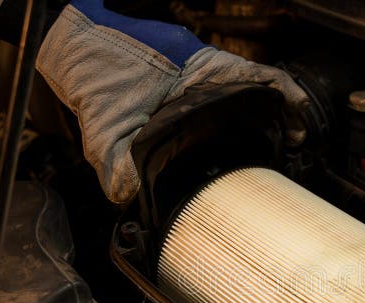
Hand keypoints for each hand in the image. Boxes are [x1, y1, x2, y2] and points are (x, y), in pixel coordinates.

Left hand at [36, 0, 308, 203]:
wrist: (65, 43)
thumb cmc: (89, 61)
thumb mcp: (103, 115)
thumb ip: (113, 158)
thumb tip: (125, 197)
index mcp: (198, 69)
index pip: (259, 77)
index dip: (286, 98)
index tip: (299, 121)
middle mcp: (202, 73)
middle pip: (258, 91)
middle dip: (280, 116)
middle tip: (292, 144)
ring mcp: (193, 81)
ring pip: (240, 99)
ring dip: (259, 120)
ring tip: (272, 147)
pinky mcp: (179, 92)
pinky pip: (216, 106)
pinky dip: (229, 124)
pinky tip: (227, 147)